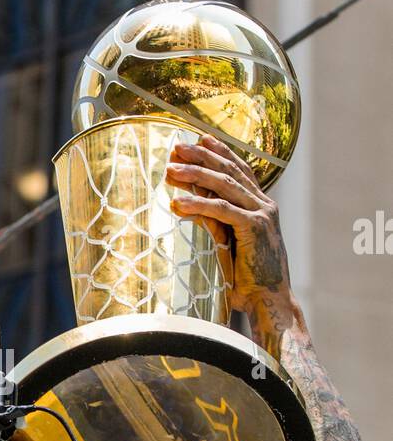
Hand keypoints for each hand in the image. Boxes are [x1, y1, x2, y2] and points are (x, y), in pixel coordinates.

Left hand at [166, 134, 293, 314]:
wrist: (270, 302)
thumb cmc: (249, 281)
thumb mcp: (231, 245)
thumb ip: (218, 225)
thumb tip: (192, 211)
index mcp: (262, 207)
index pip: (240, 170)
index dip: (221, 152)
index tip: (200, 138)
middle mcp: (265, 206)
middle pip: (230, 171)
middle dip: (202, 156)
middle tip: (176, 147)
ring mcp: (262, 215)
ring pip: (225, 185)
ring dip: (195, 174)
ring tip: (170, 170)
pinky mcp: (255, 229)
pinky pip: (222, 210)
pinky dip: (198, 205)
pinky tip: (177, 203)